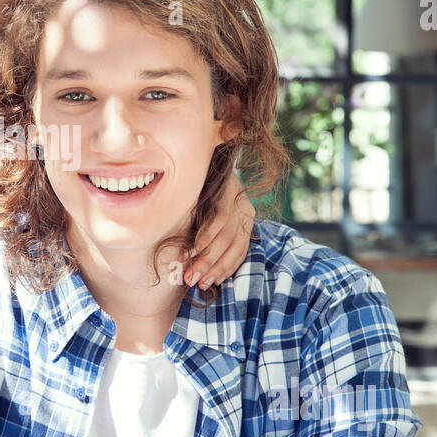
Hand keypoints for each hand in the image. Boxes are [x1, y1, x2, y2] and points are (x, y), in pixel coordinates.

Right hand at [185, 171, 253, 287]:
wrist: (205, 152)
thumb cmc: (203, 186)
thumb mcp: (211, 212)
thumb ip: (211, 233)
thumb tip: (197, 262)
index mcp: (246, 219)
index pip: (240, 252)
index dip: (225, 270)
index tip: (208, 283)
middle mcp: (247, 212)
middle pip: (233, 248)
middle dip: (212, 269)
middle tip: (194, 283)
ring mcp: (239, 202)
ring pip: (225, 238)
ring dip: (206, 258)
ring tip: (190, 272)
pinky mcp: (228, 193)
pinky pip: (219, 220)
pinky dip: (205, 237)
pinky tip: (192, 249)